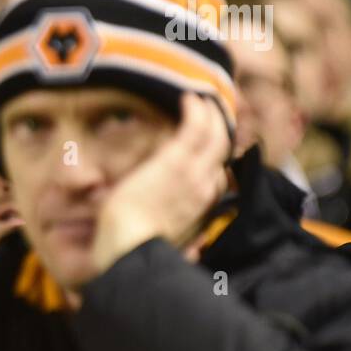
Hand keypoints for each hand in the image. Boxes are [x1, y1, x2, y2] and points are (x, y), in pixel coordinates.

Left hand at [88, 93, 230, 277]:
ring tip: (203, 99)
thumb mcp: (165, 247)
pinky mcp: (175, 162)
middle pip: (223, 152)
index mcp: (203, 211)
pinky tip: (190, 98)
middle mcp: (205, 190)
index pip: (219, 179)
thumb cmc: (135, 252)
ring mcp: (193, 175)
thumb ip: (183, 243)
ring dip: (212, 115)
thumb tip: (195, 252)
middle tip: (211, 111)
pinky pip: (197, 128)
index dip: (215, 159)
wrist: (128, 251)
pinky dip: (198, 111)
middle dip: (220, 129)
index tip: (206, 144)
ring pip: (216, 137)